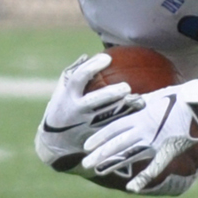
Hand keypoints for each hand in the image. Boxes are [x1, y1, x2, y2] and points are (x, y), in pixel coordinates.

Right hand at [35, 53, 141, 171]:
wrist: (56, 142)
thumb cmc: (62, 109)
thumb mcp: (61, 92)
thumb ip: (71, 73)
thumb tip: (86, 56)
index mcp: (67, 95)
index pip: (78, 78)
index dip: (91, 67)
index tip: (107, 58)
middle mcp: (76, 109)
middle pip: (94, 100)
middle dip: (110, 94)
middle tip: (127, 87)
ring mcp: (86, 123)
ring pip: (107, 116)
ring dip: (124, 109)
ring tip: (140, 101)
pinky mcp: (95, 135)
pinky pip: (113, 127)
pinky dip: (127, 120)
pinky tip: (141, 113)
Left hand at [83, 77, 197, 193]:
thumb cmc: (180, 96)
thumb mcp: (154, 96)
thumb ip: (140, 103)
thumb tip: (128, 101)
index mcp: (139, 116)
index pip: (113, 129)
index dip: (99, 138)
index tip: (87, 146)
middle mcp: (142, 130)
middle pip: (116, 144)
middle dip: (100, 154)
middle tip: (85, 164)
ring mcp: (154, 142)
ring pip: (128, 155)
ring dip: (113, 164)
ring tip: (99, 172)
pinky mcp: (167, 150)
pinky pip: (153, 167)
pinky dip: (142, 178)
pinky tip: (130, 188)